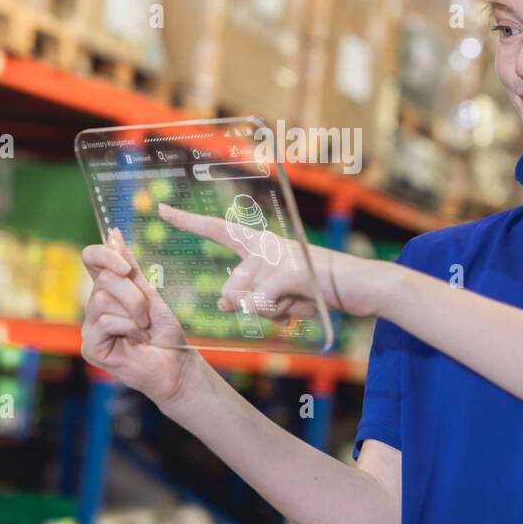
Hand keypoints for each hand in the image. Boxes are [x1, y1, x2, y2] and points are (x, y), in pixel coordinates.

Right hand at [81, 228, 194, 405]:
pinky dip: (129, 328)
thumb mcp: (151, 293)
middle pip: (103, 279)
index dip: (104, 254)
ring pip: (103, 299)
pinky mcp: (90, 347)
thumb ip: (131, 268)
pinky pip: (105, 322)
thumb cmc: (165, 332)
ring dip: (134, 311)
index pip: (91, 259)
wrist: (176, 365)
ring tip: (144, 329)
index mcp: (109, 290)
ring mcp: (91, 327)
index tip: (125, 266)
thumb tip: (113, 233)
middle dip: (132, 293)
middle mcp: (95, 307)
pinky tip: (137, 341)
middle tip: (147, 313)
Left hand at [157, 202, 387, 320]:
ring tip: (298, 301)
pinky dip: (279, 312)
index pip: (218, 230)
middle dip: (250, 308)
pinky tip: (300, 305)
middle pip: (232, 288)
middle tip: (283, 304)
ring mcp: (279, 255)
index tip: (161, 211)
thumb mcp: (280, 296)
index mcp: (262, 245)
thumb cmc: (318, 290)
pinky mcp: (291, 271)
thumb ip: (252, 297)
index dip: (188, 222)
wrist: (362, 285)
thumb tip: (223, 304)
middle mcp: (267, 244)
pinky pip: (263, 302)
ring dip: (272, 312)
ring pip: (247, 298)